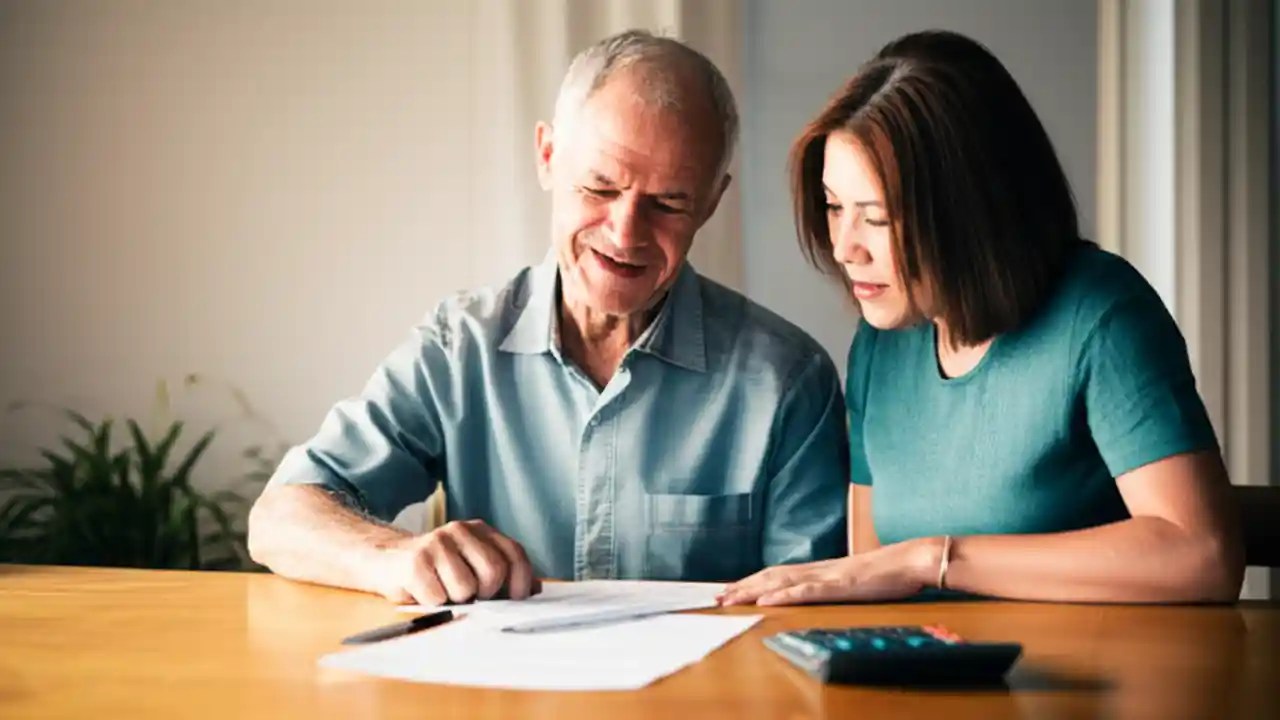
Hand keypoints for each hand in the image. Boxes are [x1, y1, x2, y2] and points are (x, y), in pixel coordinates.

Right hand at [372, 519, 540, 604]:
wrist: (386, 560)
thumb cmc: (436, 570)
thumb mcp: (471, 565)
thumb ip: (503, 575)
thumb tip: (536, 589)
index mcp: (480, 531)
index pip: (514, 553)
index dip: (521, 580)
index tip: (516, 599)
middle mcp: (460, 530)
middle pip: (493, 571)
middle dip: (486, 595)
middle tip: (471, 597)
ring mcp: (437, 543)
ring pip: (465, 588)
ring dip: (456, 601)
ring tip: (443, 592)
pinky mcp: (415, 561)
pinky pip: (437, 597)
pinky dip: (433, 603)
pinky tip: (424, 592)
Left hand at [717, 539, 939, 605]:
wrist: (911, 560)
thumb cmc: (886, 573)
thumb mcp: (852, 580)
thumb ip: (833, 584)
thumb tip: (817, 591)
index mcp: (820, 569)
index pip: (777, 574)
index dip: (752, 582)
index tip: (730, 590)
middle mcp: (818, 569)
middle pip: (771, 576)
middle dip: (743, 587)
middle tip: (717, 597)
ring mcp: (827, 575)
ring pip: (782, 581)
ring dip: (754, 590)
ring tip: (731, 598)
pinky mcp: (839, 585)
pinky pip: (807, 591)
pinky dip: (784, 596)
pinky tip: (767, 601)